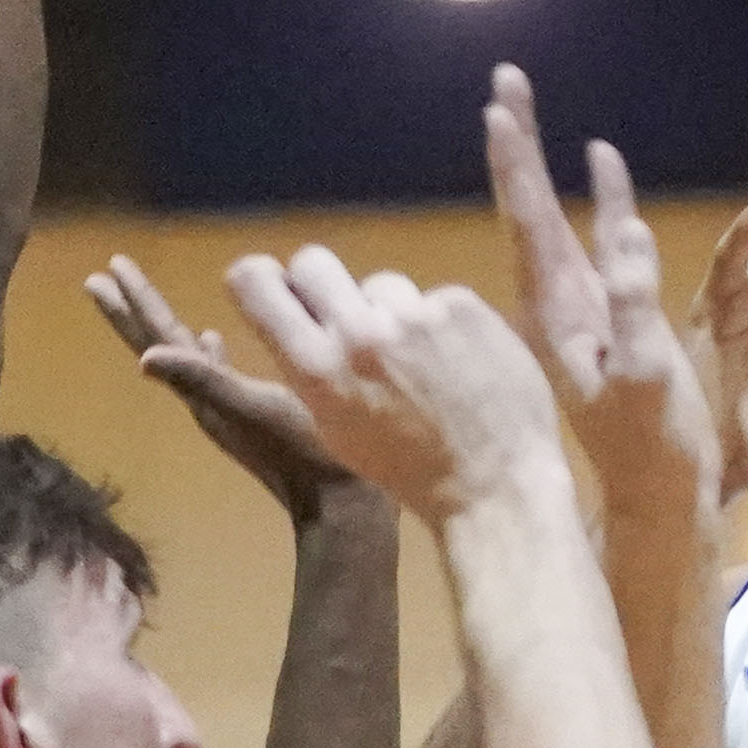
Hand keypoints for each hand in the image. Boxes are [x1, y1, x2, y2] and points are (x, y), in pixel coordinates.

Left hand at [89, 253, 350, 526]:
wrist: (338, 504)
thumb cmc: (305, 451)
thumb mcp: (254, 408)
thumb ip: (204, 381)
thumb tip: (143, 359)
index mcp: (204, 393)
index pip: (160, 338)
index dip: (137, 301)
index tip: (109, 266)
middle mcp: (205, 399)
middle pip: (159, 344)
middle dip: (133, 309)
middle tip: (100, 277)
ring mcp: (225, 407)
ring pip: (186, 355)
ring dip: (164, 324)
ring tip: (146, 301)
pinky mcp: (249, 414)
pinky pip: (217, 370)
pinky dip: (209, 349)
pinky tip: (214, 338)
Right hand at [224, 248, 566, 522]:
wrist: (493, 486)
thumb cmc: (406, 466)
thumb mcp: (334, 426)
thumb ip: (309, 363)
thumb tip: (294, 307)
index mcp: (316, 370)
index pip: (254, 282)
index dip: (259, 279)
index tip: (276, 288)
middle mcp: (358, 334)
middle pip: (312, 261)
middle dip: (321, 283)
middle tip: (348, 317)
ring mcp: (413, 316)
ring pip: (381, 285)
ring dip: (391, 313)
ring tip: (421, 366)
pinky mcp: (460, 305)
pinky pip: (434, 298)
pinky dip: (441, 326)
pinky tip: (459, 366)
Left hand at [484, 66, 716, 528]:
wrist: (657, 491)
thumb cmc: (648, 446)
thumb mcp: (641, 379)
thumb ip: (631, 309)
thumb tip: (624, 232)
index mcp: (557, 310)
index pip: (527, 222)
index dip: (514, 165)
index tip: (497, 109)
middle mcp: (559, 300)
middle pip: (527, 207)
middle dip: (516, 142)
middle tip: (504, 78)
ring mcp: (582, 305)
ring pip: (555, 217)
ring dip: (540, 162)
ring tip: (522, 105)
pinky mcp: (612, 313)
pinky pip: (601, 240)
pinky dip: (601, 196)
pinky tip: (599, 159)